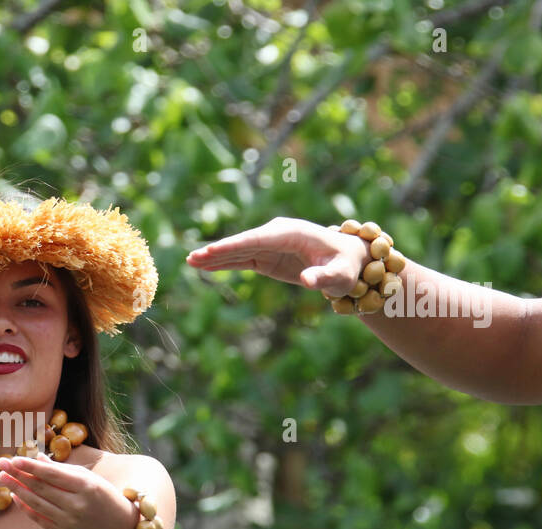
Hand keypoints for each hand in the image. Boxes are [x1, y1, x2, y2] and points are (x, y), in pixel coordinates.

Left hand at [0, 453, 136, 528]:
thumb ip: (61, 469)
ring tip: (3, 478)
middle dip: (17, 475)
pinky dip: (25, 506)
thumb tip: (37, 457)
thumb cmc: (102, 495)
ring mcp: (69, 522)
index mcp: (86, 486)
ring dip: (16, 489)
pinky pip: (38, 518)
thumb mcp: (87, 477)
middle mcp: (77, 505)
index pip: (52, 474)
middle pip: (40, 488)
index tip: (14, 458)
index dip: (31, 466)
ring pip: (36, 503)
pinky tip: (15, 495)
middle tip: (0, 464)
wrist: (119, 527)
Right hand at [186, 216, 372, 297]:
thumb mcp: (339, 276)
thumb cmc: (346, 267)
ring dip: (215, 257)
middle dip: (217, 251)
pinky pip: (241, 259)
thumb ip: (324, 278)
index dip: (233, 246)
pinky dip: (224, 263)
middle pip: (242, 243)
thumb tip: (307, 281)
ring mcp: (270, 243)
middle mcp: (277, 234)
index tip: (212, 251)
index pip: (256, 239)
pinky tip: (205, 266)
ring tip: (191, 262)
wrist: (350, 260)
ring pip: (238, 250)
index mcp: (291, 233)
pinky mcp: (267, 255)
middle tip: (192, 258)